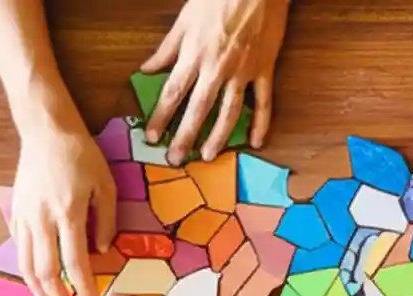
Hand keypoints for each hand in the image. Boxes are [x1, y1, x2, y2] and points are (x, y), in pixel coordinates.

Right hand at [12, 123, 116, 295]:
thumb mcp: (106, 185)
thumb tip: (102, 252)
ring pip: (26, 267)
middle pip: (46, 272)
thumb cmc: (81, 156)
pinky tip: (39, 285)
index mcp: (68, 213)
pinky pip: (19, 252)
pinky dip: (28, 273)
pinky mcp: (15, 215)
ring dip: (40, 292)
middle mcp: (42, 220)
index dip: (85, 289)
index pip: (75, 263)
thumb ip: (107, 221)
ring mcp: (25, 219)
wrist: (45, 131)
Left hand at [142, 0, 288, 163]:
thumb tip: (147, 69)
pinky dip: (261, 123)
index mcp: (195, 55)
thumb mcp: (185, 19)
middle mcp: (217, 68)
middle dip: (185, 136)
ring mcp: (243, 71)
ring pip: (229, 111)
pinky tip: (256, 141)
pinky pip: (264, 102)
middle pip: (198, 109)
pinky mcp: (264, 69)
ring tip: (209, 155)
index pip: (173, 93)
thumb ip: (167, 48)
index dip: (161, 117)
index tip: (152, 136)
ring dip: (218, 136)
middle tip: (175, 159)